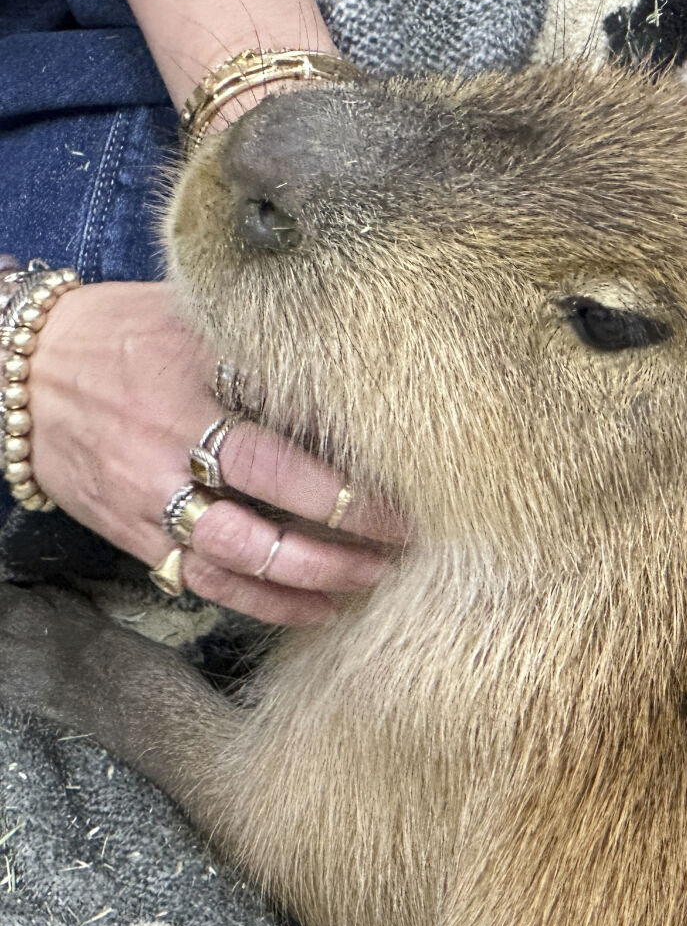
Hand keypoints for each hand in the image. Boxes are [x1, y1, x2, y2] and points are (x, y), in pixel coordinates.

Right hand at [24, 281, 400, 625]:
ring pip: (237, 557)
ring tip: (370, 579)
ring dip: (310, 576)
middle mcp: (170, 446)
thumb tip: (354, 359)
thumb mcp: (190, 317)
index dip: (348, 475)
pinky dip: (264, 602)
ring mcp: (150, 498)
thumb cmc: (123, 333)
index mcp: (193, 386)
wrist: (16, 369)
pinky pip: (204, 583)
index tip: (408, 486)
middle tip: (405, 540)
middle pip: (267, 500)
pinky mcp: (135, 535)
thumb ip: (262, 342)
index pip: (284, 439)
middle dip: (344, 529)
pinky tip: (316, 608)